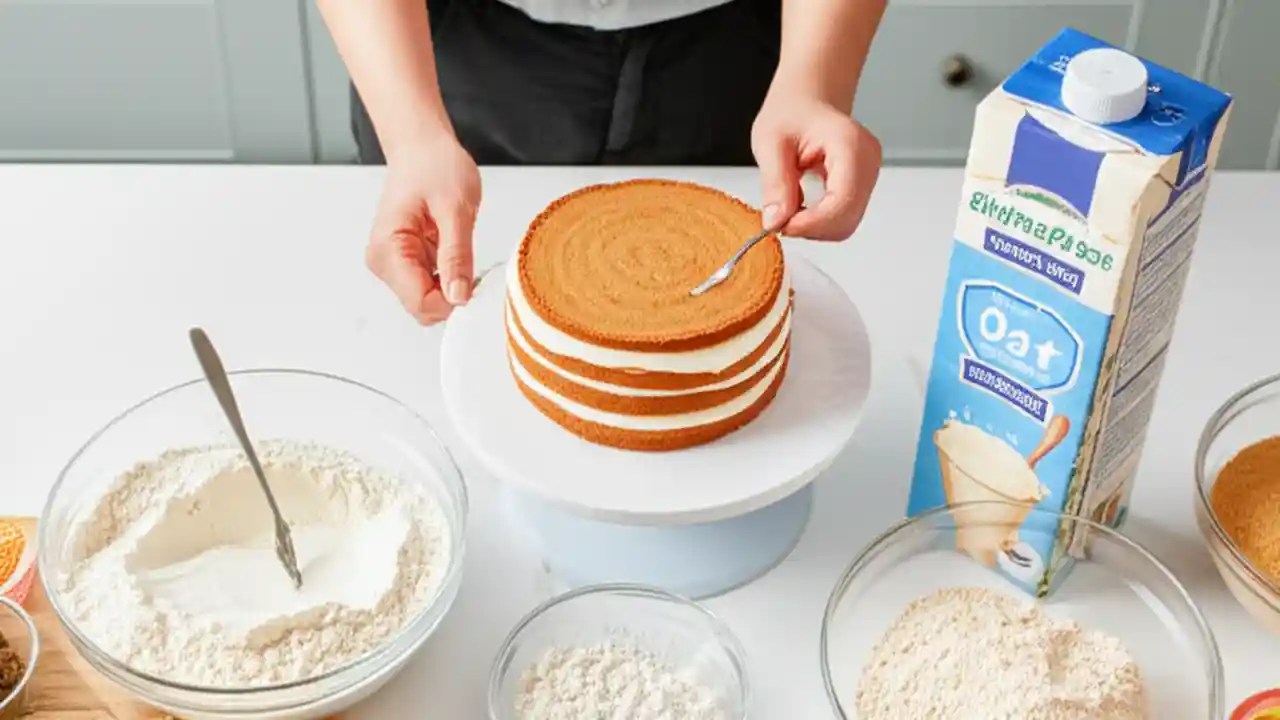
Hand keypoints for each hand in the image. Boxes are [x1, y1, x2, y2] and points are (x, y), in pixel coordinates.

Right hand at [366, 137, 481, 323]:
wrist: (422, 147)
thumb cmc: (434, 166)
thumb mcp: (455, 209)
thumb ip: (456, 256)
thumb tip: (458, 296)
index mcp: (388, 250)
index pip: (420, 302)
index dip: (453, 299)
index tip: (475, 279)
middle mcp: (384, 262)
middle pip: (423, 307)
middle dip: (453, 294)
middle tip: (469, 258)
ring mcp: (393, 265)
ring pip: (429, 300)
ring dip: (452, 284)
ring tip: (459, 247)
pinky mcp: (406, 262)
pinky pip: (432, 286)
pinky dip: (450, 277)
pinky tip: (454, 250)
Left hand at [752, 93, 881, 240]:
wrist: (808, 100)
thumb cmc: (792, 111)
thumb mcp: (770, 142)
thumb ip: (775, 183)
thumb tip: (776, 221)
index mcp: (850, 143)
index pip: (841, 201)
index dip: (810, 222)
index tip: (780, 224)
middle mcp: (868, 161)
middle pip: (846, 219)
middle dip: (810, 228)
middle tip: (779, 218)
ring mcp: (869, 176)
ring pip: (846, 224)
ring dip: (814, 228)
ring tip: (789, 209)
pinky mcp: (862, 187)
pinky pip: (844, 219)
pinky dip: (820, 223)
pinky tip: (801, 208)